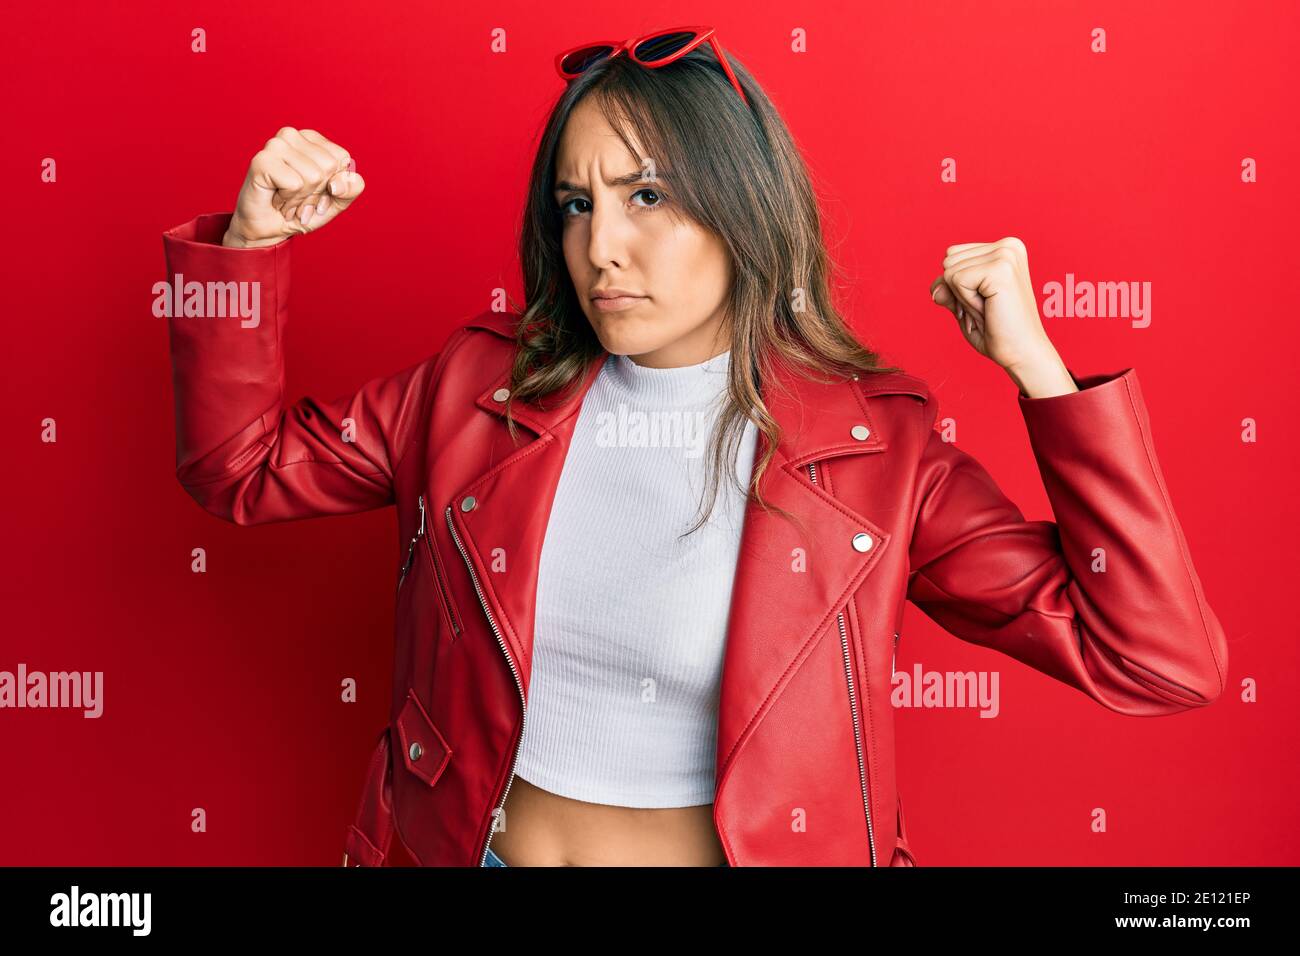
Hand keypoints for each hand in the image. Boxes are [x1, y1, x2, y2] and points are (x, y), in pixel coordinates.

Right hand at [222, 127, 364, 248]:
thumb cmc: (303, 211)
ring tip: (288, 200)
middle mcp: (292, 135)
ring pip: (313, 176)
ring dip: (302, 199)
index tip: (316, 192)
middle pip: (328, 167)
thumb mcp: (337, 200)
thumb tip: (338, 183)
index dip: (333, 184)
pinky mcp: (262, 160)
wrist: (270, 229)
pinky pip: (295, 184)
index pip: (342, 158)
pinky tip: (277, 200)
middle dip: (317, 193)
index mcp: (312, 139)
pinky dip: (289, 201)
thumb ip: (352, 187)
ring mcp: (275, 145)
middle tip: (299, 199)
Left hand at [928, 237, 1056, 371]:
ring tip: (989, 310)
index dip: (958, 286)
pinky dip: (966, 302)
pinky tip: (989, 310)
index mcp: (1005, 247)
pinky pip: (956, 280)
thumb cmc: (997, 331)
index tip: (984, 301)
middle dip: (959, 292)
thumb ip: (947, 289)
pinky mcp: (1001, 268)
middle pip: (949, 260)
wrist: (1023, 353)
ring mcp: (1006, 254)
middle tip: (987, 309)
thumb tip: (935, 288)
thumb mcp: (964, 305)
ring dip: (963, 299)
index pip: (953, 254)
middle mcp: (1008, 245)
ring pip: (950, 271)